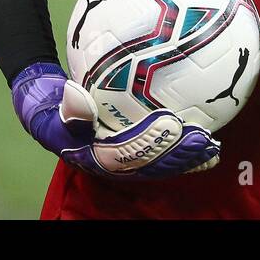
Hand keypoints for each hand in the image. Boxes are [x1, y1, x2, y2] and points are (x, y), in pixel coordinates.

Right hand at [10, 62, 220, 177]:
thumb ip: (68, 108)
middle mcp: (114, 163)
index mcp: (94, 158)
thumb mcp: (51, 109)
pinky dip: (183, 146)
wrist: (48, 110)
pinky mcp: (135, 148)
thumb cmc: (51, 109)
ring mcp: (126, 157)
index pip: (126, 155)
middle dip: (178, 155)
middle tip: (204, 141)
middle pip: (151, 163)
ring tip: (212, 146)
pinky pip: (161, 150)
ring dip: (186, 155)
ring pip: (160, 161)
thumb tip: (78, 97)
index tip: (172, 123)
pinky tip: (206, 135)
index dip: (151, 143)